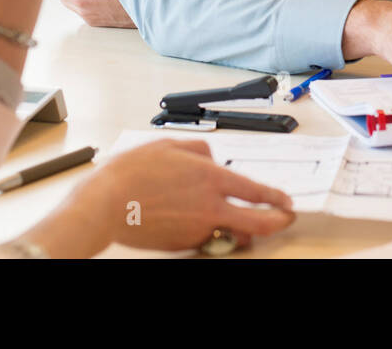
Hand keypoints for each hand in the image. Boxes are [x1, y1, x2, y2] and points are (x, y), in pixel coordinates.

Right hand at [70, 140, 294, 251]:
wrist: (105, 205)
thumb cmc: (132, 172)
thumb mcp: (169, 146)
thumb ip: (200, 150)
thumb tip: (213, 159)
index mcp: (210, 179)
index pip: (256, 191)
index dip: (276, 198)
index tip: (286, 201)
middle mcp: (210, 207)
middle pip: (258, 223)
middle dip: (278, 222)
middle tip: (285, 220)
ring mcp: (197, 229)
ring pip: (234, 236)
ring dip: (244, 232)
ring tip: (246, 226)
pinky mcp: (183, 244)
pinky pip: (207, 239)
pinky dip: (212, 233)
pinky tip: (201, 224)